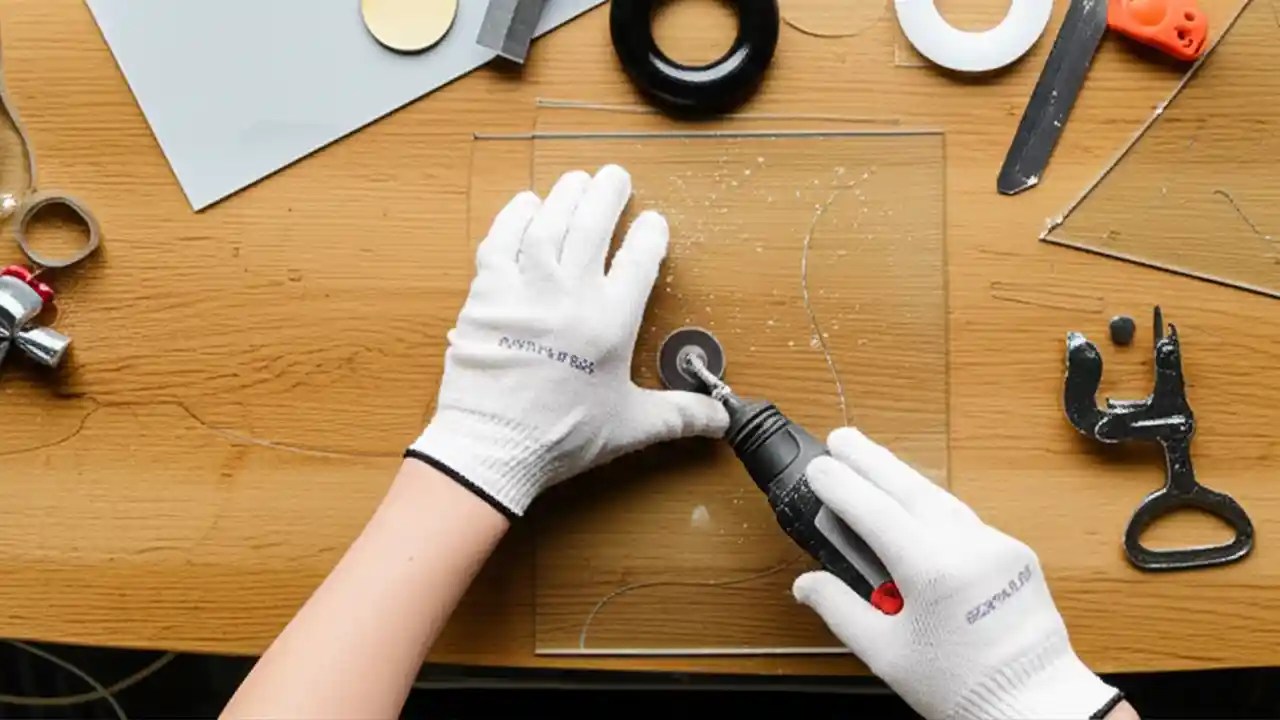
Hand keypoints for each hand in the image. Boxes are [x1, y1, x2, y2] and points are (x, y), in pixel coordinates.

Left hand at [409, 166, 728, 516]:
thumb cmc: (561, 437)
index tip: (654, 222)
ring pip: (549, 224)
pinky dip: (513, 218)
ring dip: (565, 197)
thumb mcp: (631, 426)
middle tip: (615, 176)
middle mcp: (571, 295)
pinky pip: (500, 242)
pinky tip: (526, 205)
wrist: (494, 447)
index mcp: (611, 322)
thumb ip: (680, 415)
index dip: (650, 235)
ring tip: (577, 181)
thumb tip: (720, 419)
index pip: (639, 259)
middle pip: (593, 226)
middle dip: (608, 195)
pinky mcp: (487, 295)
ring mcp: (526, 290)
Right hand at [793, 428, 1121, 719]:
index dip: (841, 486)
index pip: (874, 511)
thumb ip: (840, 609)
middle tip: (841, 439)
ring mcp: (996, 546)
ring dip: (902, 478)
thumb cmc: (963, 688)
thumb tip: (808, 583)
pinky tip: (916, 505)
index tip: (819, 468)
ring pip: (940, 498)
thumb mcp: (886, 655)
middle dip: (871, 459)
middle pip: (909, 487)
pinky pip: (965, 518)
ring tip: (872, 464)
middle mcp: (968, 547)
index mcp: (933, 571)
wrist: (1035, 704)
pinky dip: (934, 506)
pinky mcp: (1015, 554)